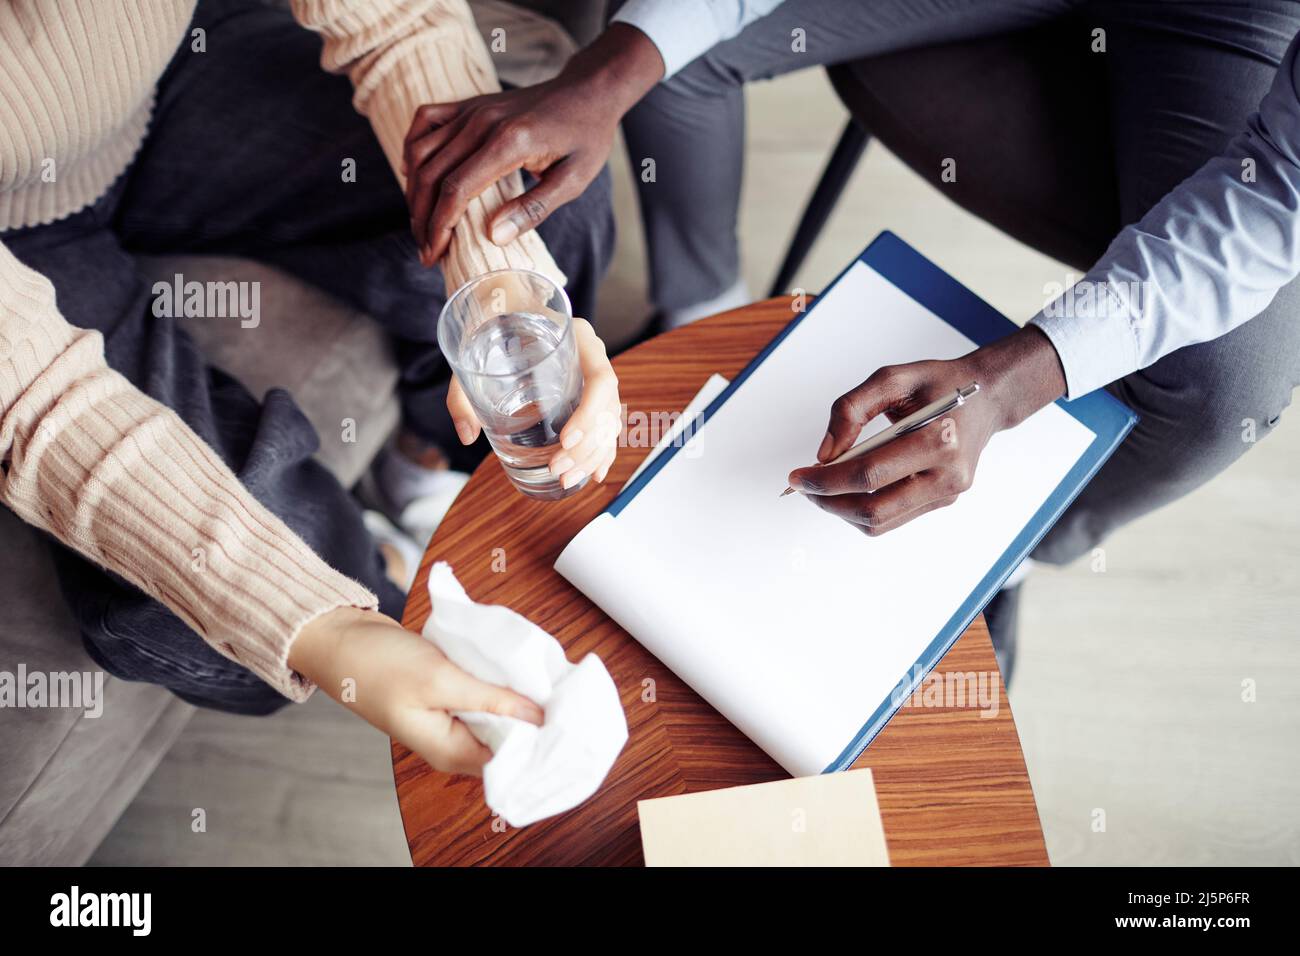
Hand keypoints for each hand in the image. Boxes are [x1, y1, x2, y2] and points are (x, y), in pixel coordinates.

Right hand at [289, 606, 542, 775]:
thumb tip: (539, 716)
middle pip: (508, 738)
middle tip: (565, 689)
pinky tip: (515, 665)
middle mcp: (451, 741)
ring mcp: (448, 717)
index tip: (569, 717)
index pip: (509, 760)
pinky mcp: (447, 694)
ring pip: (498, 713)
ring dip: (517, 695)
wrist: (338, 638)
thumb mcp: (440, 680)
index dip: (540, 741)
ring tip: (545, 674)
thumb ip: (491, 700)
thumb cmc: (376, 665)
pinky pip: (484, 693)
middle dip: (534, 716)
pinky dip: (498, 680)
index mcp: (448, 751)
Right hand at [402, 23, 663, 263]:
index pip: (456, 189)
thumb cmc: (585, 137)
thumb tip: (494, 236)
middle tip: (425, 251)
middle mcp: (482, 122)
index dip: (439, 226)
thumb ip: (533, 208)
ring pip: (422, 151)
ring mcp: (472, 110)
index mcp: (509, 142)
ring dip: (414, 193)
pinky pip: (425, 120)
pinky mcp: (469, 104)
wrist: (588, 91)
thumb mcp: (573, 180)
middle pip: (431, 175)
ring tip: (420, 225)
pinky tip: (414, 176)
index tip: (434, 255)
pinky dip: (412, 148)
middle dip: (422, 219)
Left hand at [448, 317, 620, 488]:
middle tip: (559, 469)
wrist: (503, 307)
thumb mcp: (471, 354)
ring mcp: (593, 376)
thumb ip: (462, 392)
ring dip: (593, 455)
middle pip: (608, 407)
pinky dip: (602, 451)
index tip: (566, 439)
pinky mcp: (588, 393)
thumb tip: (466, 434)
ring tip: (567, 478)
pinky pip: (605, 425)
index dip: (589, 414)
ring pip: (609, 421)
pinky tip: (594, 473)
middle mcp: (593, 356)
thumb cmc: (493, 326)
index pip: (601, 378)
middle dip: (588, 446)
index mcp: (577, 336)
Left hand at [787, 327, 1066, 535]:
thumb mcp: (892, 379)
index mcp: (940, 437)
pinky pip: (893, 518)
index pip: (870, 473)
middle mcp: (949, 473)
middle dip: (829, 502)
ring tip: (822, 488)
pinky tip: (848, 489)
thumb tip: (825, 453)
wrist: (985, 397)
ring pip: (881, 522)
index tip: (797, 477)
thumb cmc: (937, 384)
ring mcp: (948, 493)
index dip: (826, 480)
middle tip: (804, 487)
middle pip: (874, 508)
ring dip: (842, 511)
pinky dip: (862, 509)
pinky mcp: (943, 501)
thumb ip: (851, 409)